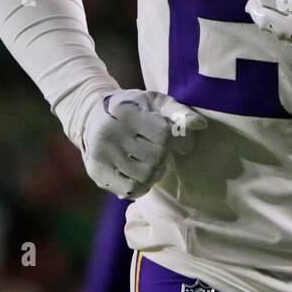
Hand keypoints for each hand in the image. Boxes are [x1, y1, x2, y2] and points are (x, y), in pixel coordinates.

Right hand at [80, 89, 206, 197]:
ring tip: (150, 161)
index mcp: (126, 114)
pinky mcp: (98, 173)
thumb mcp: (154, 102)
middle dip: (165, 156)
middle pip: (156, 158)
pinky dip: (142, 185)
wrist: (90, 116)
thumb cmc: (131, 108)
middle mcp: (110, 135)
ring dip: (155, 172)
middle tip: (161, 150)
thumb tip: (201, 125)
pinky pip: (131, 190)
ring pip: (145, 177)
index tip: (183, 142)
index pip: (163, 135)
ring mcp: (102, 156)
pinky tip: (140, 173)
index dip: (179, 140)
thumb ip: (178, 111)